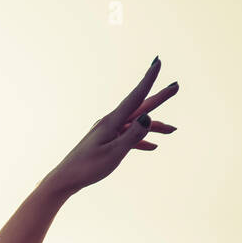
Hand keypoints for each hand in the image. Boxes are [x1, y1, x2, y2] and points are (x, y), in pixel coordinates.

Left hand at [44, 57, 177, 196]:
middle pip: (139, 107)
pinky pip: (127, 138)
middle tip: (176, 86)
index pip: (135, 97)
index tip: (157, 62)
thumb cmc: (87, 168)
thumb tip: (148, 116)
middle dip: (159, 98)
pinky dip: (141, 140)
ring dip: (154, 127)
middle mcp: (110, 123)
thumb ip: (133, 136)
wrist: (65, 180)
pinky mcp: (105, 142)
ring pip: (136, 125)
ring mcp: (107, 132)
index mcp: (111, 122)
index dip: (148, 79)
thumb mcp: (114, 153)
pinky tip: (153, 147)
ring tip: (173, 130)